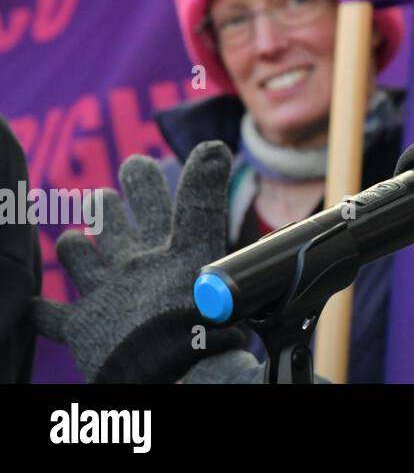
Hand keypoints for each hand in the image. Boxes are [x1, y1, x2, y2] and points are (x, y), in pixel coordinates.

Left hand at [33, 141, 245, 382]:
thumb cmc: (206, 340)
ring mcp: (106, 291)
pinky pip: (49, 314)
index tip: (211, 148)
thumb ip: (250, 277)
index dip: (206, 172)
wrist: (161, 373)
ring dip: (77, 240)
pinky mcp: (79, 326)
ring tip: (76, 235)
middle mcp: (141, 264)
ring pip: (79, 250)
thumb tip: (269, 262)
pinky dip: (43, 310)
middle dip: (135, 182)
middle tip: (135, 166)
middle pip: (132, 210)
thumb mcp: (238, 296)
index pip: (198, 203)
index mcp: (185, 256)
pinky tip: (37, 306)